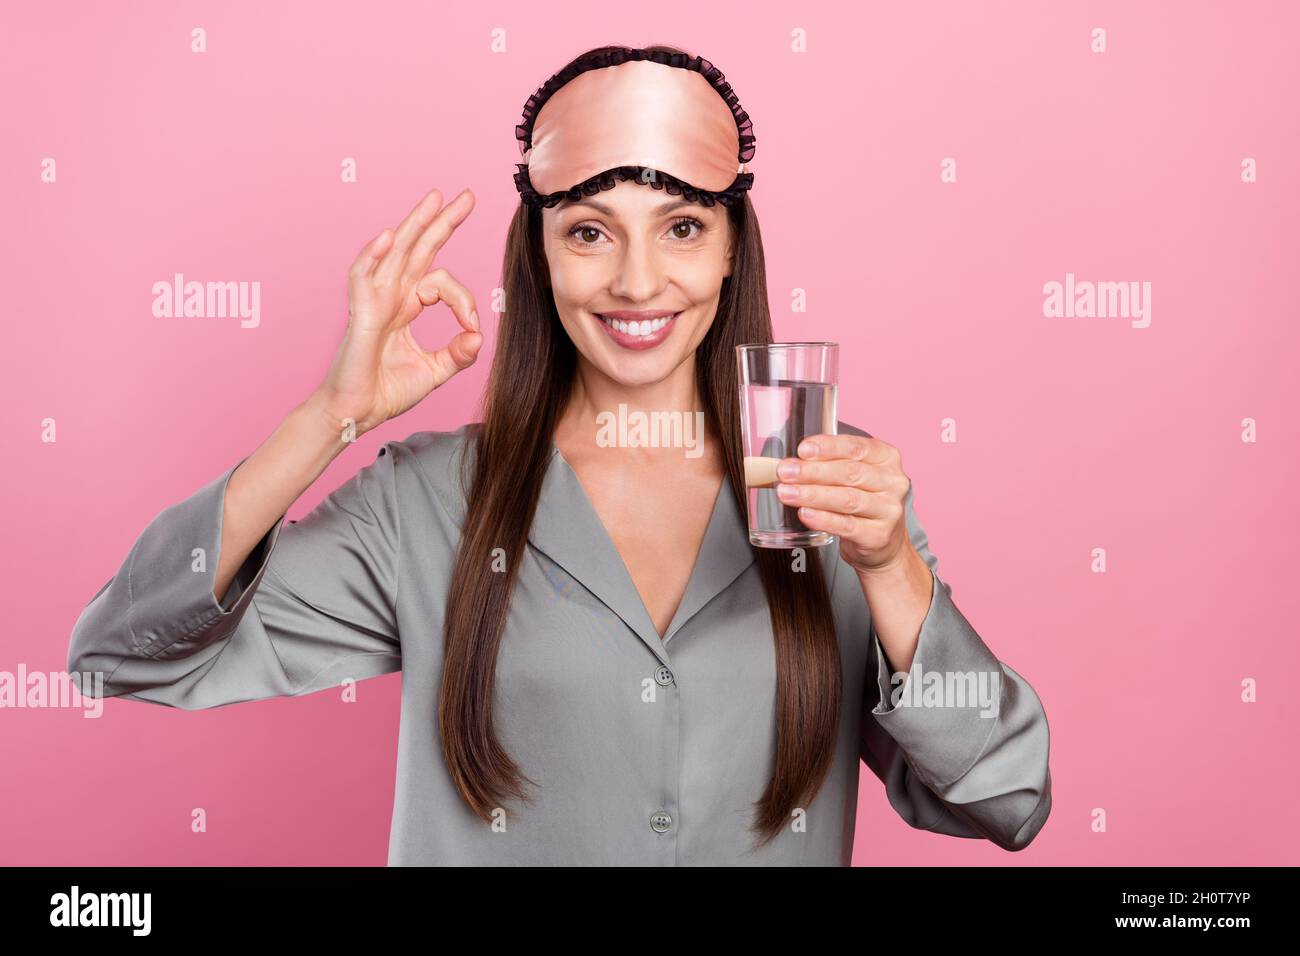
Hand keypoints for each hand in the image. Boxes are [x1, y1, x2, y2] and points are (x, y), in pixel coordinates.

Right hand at [311, 187, 482, 436]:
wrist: (357, 413)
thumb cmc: (387, 391)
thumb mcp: (435, 371)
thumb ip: (458, 353)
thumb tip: (479, 335)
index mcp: (408, 305)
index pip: (441, 282)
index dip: (463, 299)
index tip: (472, 325)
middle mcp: (392, 295)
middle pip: (418, 249)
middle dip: (441, 222)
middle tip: (465, 196)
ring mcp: (374, 300)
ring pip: (394, 252)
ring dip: (414, 223)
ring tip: (435, 198)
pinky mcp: (360, 313)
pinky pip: (362, 276)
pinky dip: (372, 255)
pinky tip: (388, 237)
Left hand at [773, 433, 914, 574]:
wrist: (883, 541)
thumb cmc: (862, 500)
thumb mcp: (853, 476)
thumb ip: (829, 464)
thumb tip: (792, 462)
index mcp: (886, 458)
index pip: (857, 447)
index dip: (828, 447)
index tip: (803, 449)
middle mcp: (892, 482)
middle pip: (849, 473)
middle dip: (812, 472)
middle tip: (785, 472)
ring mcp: (889, 510)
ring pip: (847, 499)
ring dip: (813, 495)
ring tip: (787, 493)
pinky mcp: (879, 535)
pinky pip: (847, 525)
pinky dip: (823, 519)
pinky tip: (805, 514)